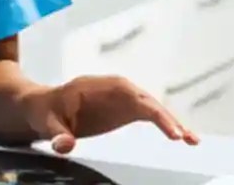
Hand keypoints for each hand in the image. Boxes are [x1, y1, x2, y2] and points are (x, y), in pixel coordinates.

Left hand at [20, 75, 199, 153]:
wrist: (41, 107)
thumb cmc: (43, 111)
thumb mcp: (45, 122)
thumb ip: (57, 133)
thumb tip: (66, 146)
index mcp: (95, 86)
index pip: (128, 93)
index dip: (149, 108)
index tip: (165, 125)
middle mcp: (112, 88)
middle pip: (145, 99)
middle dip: (165, 116)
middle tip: (183, 137)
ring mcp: (119, 98)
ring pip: (151, 106)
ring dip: (171, 121)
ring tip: (192, 140)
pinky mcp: (123, 110)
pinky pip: (148, 116)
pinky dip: (165, 125)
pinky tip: (181, 138)